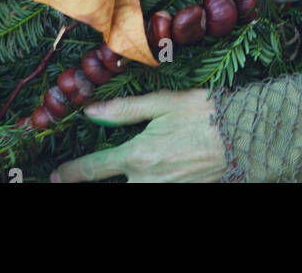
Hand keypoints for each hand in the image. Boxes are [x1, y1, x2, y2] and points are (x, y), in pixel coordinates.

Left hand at [49, 89, 225, 183]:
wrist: (245, 136)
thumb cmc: (205, 113)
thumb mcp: (163, 103)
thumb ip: (124, 110)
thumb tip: (90, 111)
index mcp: (140, 155)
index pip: (96, 168)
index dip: (72, 173)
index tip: (56, 176)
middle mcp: (148, 181)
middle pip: (111, 192)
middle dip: (89, 187)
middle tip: (67, 182)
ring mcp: (165, 193)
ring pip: (131, 197)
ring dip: (119, 188)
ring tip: (108, 181)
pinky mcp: (181, 196)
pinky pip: (154, 197)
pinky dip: (141, 189)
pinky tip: (138, 182)